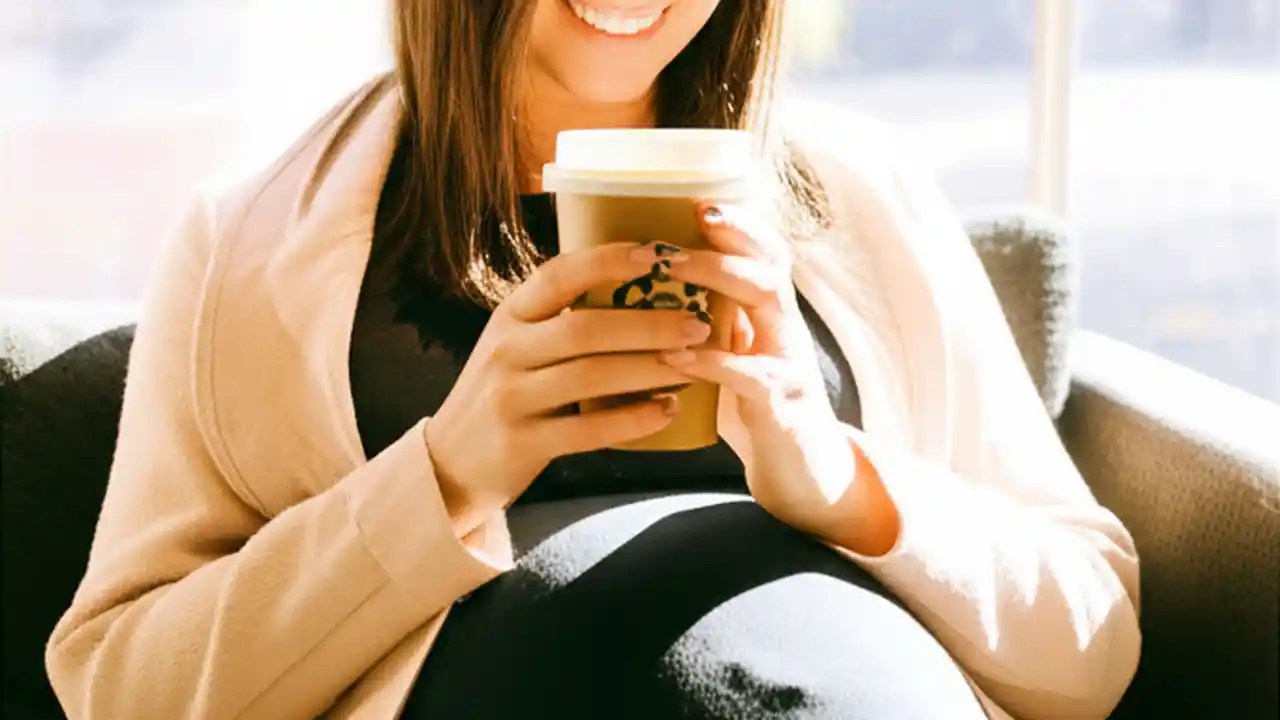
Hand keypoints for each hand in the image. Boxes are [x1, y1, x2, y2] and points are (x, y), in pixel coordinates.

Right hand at [426, 242, 706, 530]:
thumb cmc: (504, 392)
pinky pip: (587, 430)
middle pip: (585, 328)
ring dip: (649, 369)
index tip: (658, 253)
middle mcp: (506, 351)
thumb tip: (643, 283)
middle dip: (649, 324)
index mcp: (510, 316)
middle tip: (698, 324)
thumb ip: (562, 318)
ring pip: (590, 377)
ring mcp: (511, 398)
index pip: (558, 274)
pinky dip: (633, 420)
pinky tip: (668, 411)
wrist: (451, 462)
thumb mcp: (518, 344)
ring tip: (695, 366)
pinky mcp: (522, 444)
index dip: (608, 259)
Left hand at [657, 204, 893, 546]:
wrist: (802, 478)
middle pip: (768, 262)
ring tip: (670, 269)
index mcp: (771, 315)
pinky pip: (752, 375)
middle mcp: (786, 329)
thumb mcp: (734, 354)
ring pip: (769, 300)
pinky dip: (712, 361)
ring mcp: (790, 364)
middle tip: (680, 224)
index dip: (737, 221)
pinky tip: (676, 355)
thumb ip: (712, 320)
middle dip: (725, 237)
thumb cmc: (756, 410)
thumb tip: (649, 285)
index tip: (694, 198)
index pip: (764, 251)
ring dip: (719, 277)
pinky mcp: (784, 407)